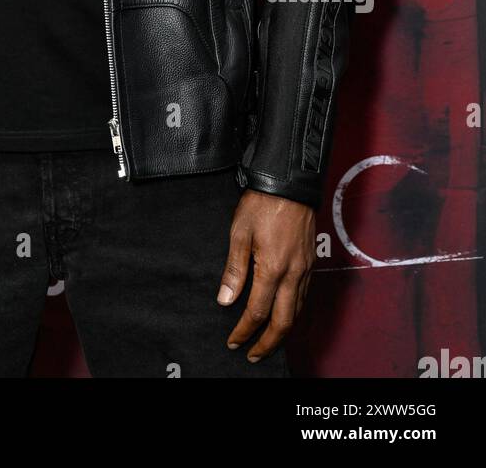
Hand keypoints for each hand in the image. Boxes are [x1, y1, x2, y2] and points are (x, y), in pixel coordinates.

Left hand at [216, 189, 315, 361]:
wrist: (290, 183)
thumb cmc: (262, 204)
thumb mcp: (239, 233)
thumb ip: (234, 270)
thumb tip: (226, 300)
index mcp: (272, 268)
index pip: (257, 312)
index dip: (244, 331)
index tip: (234, 341)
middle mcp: (293, 274)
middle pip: (284, 322)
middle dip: (268, 343)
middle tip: (253, 354)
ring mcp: (306, 269)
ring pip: (297, 311)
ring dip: (282, 330)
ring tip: (267, 340)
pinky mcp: (311, 262)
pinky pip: (304, 295)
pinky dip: (293, 311)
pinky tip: (284, 311)